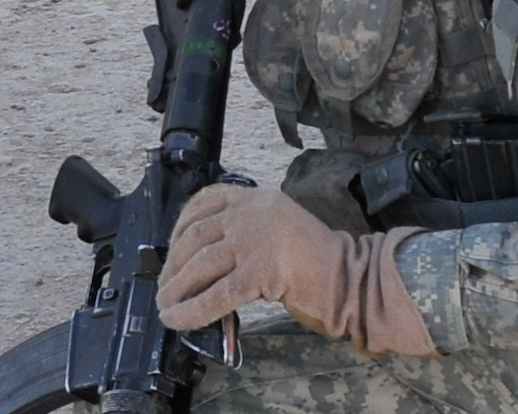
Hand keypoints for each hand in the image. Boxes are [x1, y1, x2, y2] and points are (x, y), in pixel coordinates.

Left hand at [156, 185, 437, 356]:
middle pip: (197, 235)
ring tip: (166, 306)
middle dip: (174, 263)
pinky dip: (194, 309)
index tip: (170, 246)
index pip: (206, 200)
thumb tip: (198, 261)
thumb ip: (243, 233)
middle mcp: (254, 211)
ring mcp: (258, 239)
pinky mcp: (263, 269)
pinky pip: (218, 293)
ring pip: (202, 264)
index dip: (180, 225)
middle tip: (164, 285)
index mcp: (258, 197)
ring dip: (177, 288)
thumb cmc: (316, 260)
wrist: (353, 278)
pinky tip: (180, 320)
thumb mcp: (276, 229)